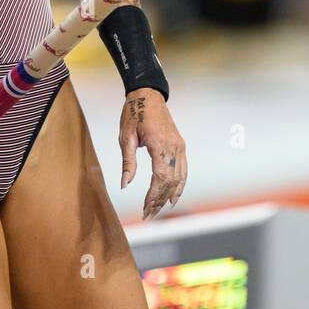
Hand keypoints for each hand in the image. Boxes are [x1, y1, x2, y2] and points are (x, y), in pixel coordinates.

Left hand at [119, 89, 186, 219]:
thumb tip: (125, 184)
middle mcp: (173, 147)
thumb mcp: (125, 136)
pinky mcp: (180, 146)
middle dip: (159, 200)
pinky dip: (180, 186)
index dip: (153, 196)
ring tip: (158, 210)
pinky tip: (173, 197)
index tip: (144, 208)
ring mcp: (179, 147)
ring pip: (179, 178)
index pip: (159, 177)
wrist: (148, 94)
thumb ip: (128, 162)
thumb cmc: (133, 113)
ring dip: (169, 196)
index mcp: (159, 144)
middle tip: (148, 214)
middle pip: (170, 181)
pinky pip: (184, 170)